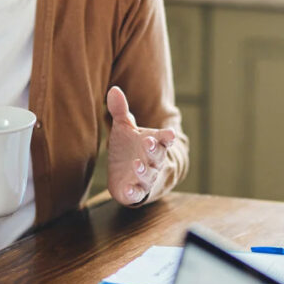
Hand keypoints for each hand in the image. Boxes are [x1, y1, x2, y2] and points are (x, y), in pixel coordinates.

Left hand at [106, 86, 174, 205]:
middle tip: (149, 142)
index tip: (170, 134)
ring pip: (149, 176)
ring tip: (137, 164)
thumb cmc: (131, 147)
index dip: (167, 137)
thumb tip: (113, 89)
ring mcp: (146, 178)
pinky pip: (136, 194)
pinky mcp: (135, 191)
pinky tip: (127, 191)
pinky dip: (133, 193)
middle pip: (158, 157)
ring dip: (144, 171)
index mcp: (154, 143)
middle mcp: (154, 162)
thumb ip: (120, 110)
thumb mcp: (125, 127)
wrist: (130, 173)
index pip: (164, 139)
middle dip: (155, 150)